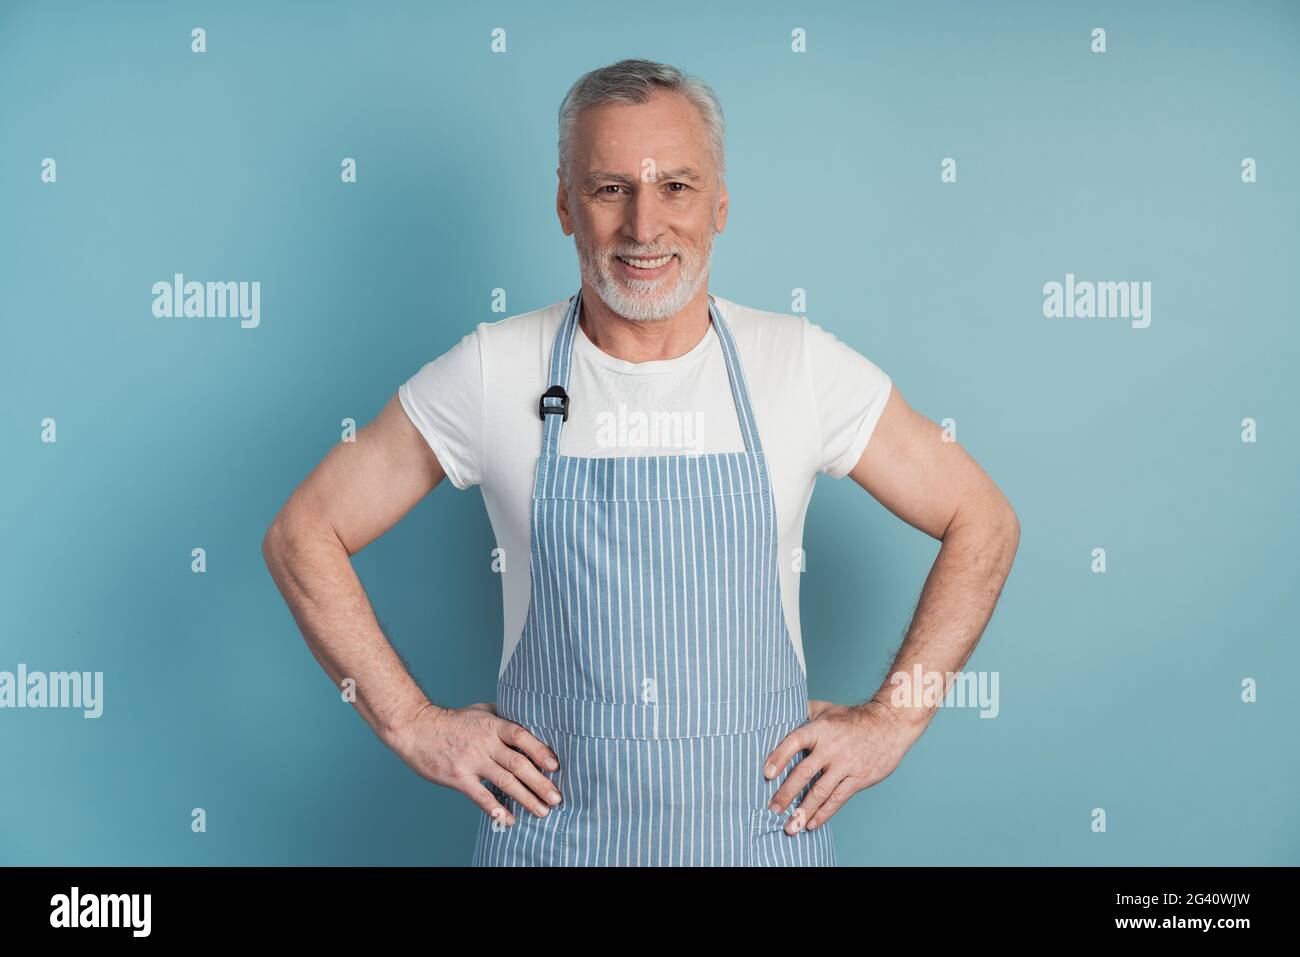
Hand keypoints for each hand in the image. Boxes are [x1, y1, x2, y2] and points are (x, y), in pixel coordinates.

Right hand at [386, 701, 561, 826]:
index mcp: (492, 725)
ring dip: (526, 798)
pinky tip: (509, 819)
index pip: (521, 736)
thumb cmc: (450, 720)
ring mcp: (471, 761)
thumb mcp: (479, 710)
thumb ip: (502, 716)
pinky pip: (481, 797)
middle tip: (557, 798)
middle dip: (540, 782)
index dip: (540, 750)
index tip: (555, 766)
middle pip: (518, 763)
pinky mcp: (458, 777)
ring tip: (542, 811)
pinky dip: (496, 809)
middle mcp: (484, 743)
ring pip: (504, 782)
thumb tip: (527, 719)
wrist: (415, 728)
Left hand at [762, 698, 919, 833]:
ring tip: (790, 827)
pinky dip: (823, 814)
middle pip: (804, 772)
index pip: (794, 741)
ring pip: (820, 791)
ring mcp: (846, 764)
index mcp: (820, 729)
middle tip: (772, 810)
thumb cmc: (851, 718)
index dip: (779, 757)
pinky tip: (811, 824)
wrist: (889, 725)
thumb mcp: (826, 709)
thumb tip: (777, 716)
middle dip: (786, 794)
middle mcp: (832, 747)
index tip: (766, 774)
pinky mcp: (859, 778)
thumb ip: (802, 713)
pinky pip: (838, 799)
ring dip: (803, 811)